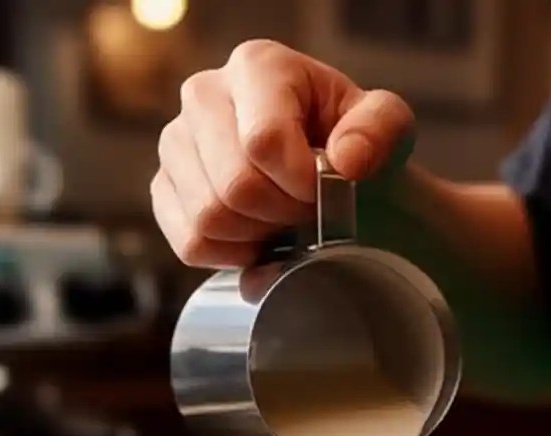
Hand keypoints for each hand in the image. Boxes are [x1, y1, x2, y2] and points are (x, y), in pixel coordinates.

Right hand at [151, 39, 414, 268]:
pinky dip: (231, 254)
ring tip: (283, 218)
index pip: (263, 141)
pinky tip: (257, 236)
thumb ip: (379, 131)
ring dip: (258, 234)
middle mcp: (203, 95)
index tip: (325, 189)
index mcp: (257, 67)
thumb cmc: (353, 140)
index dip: (301, 182)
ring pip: (208, 217)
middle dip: (282, 212)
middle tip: (307, 210)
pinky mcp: (164, 188)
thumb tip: (345, 160)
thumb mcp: (386, 125)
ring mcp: (176, 143)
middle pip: (234, 185)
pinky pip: (190, 242)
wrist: (329, 166)